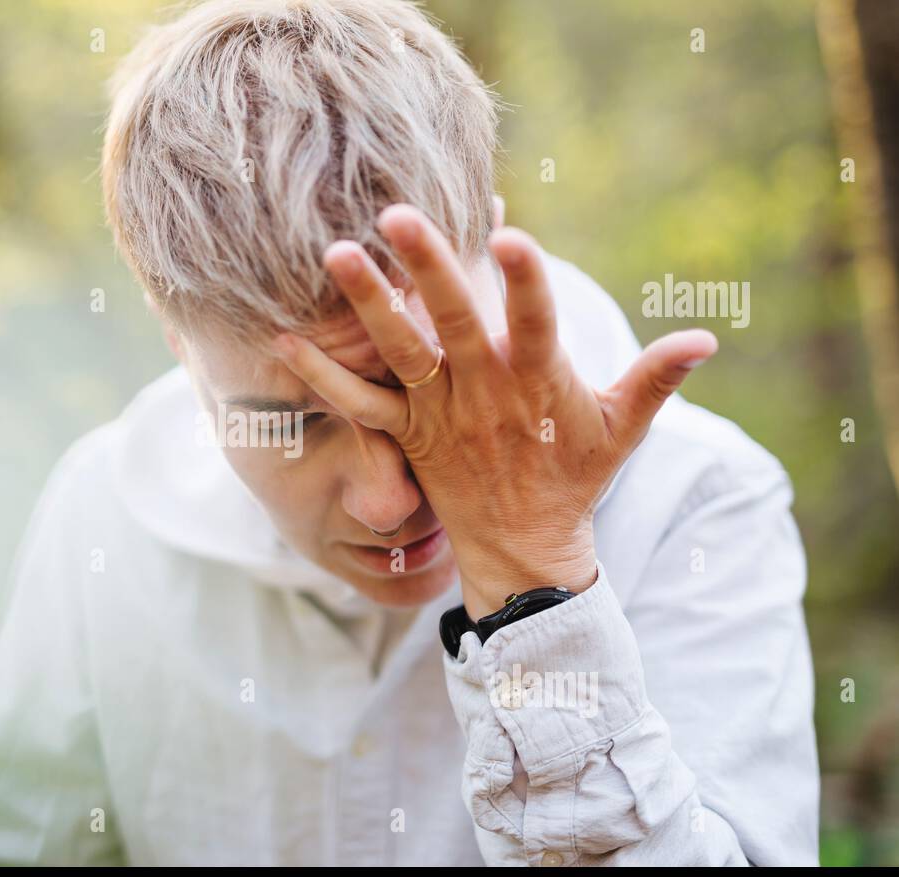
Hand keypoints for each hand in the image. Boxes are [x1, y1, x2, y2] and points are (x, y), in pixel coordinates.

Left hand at [273, 204, 717, 618]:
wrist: (522, 549)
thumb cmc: (573, 478)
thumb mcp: (621, 430)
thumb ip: (654, 379)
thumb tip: (708, 337)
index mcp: (538, 385)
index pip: (535, 324)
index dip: (524, 282)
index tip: (508, 233)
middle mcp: (482, 394)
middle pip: (453, 325)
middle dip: (427, 269)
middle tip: (396, 214)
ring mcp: (438, 415)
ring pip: (400, 355)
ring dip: (367, 306)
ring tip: (336, 253)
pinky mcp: (406, 435)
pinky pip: (358, 406)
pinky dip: (321, 376)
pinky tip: (281, 338)